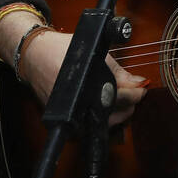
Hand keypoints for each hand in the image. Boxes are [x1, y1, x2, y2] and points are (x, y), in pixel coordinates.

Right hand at [21, 30, 146, 127]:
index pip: (121, 99)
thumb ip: (120, 73)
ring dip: (117, 113)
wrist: (34, 55)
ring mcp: (69, 119)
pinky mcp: (65, 123)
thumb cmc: (63, 51)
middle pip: (114, 118)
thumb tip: (138, 83)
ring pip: (103, 125)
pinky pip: (89, 126)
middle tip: (135, 93)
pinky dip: (101, 117)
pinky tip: (107, 106)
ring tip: (123, 99)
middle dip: (128, 105)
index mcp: (86, 90)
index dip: (136, 93)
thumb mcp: (97, 56)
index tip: (143, 88)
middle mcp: (76, 109)